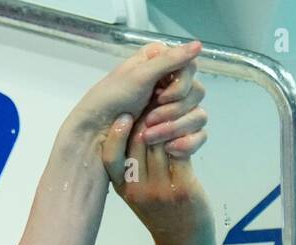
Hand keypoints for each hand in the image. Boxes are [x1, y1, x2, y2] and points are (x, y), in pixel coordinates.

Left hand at [66, 40, 202, 150]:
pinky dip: (185, 142)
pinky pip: (197, 136)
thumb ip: (170, 60)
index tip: (161, 96)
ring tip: (149, 135)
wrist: (96, 134)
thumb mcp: (139, 75)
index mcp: (161, 64)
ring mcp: (174, 110)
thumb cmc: (111, 101)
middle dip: (174, 109)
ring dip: (175, 126)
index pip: (190, 68)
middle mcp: (170, 84)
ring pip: (198, 115)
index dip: (179, 84)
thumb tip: (199, 45)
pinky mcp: (175, 133)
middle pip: (197, 92)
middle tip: (149, 118)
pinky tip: (169, 148)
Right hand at [106, 115, 213, 244]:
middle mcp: (136, 188)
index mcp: (121, 188)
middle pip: (138, 140)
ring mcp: (159, 188)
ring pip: (160, 140)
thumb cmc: (162, 217)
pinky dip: (185, 134)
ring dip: (170, 119)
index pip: (110, 154)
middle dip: (147, 115)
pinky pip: (180, 149)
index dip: (117, 131)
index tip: (125, 113)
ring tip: (174, 106)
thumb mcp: (136, 195)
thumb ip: (132, 168)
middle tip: (157, 98)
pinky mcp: (182, 187)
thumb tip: (133, 132)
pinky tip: (189, 126)